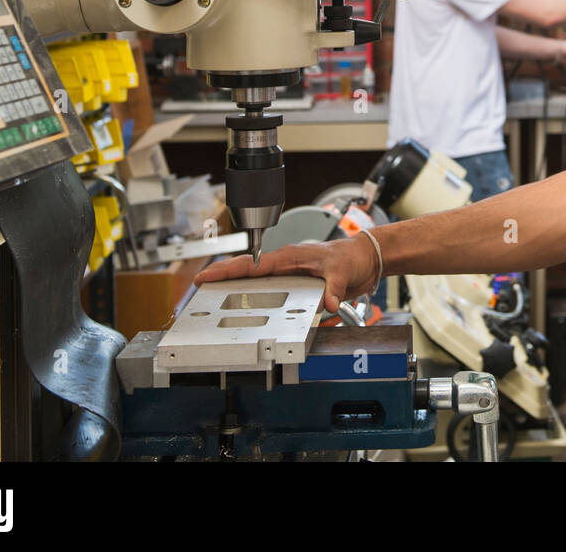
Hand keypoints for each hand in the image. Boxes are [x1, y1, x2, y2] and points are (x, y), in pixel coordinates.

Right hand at [193, 234, 379, 313]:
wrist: (365, 260)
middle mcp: (285, 265)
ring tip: (213, 301)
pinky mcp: (295, 286)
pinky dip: (256, 298)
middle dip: (222, 278)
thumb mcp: (342, 272)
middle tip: (199, 289)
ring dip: (236, 289)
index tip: (205, 276)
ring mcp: (288, 275)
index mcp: (289, 257)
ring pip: (256, 282)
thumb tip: (327, 304)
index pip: (252, 264)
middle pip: (247, 272)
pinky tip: (247, 309)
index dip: (227, 270)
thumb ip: (333, 288)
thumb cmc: (352, 257)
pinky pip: (270, 292)